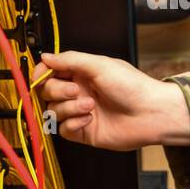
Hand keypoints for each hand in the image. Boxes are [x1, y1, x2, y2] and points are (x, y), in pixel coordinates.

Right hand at [34, 50, 189, 149]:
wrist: (150, 113)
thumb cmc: (132, 86)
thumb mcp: (100, 65)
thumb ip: (70, 60)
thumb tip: (45, 57)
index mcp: (81, 73)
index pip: (50, 72)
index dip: (41, 75)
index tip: (38, 78)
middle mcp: (78, 92)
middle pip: (47, 92)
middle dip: (58, 91)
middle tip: (77, 91)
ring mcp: (80, 112)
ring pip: (53, 111)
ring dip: (68, 108)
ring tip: (90, 106)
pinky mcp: (83, 132)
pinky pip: (63, 129)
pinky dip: (72, 123)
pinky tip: (89, 119)